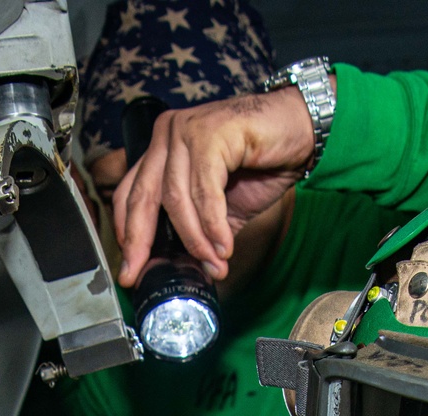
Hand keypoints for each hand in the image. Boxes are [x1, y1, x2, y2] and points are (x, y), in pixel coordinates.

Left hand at [113, 83, 320, 284]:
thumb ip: (203, 231)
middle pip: (143, 196)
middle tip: (142, 272)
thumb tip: (194, 269)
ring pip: (176, 198)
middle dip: (141, 241)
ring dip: (194, 239)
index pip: (131, 193)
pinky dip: (214, 224)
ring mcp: (187, 131)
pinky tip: (224, 247)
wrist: (300, 131)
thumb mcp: (224, 207)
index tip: (130, 266)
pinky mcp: (210, 133)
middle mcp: (168, 135)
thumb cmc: (263, 163)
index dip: (127, 232)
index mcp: (163, 149)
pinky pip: (204, 191)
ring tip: (212, 262)